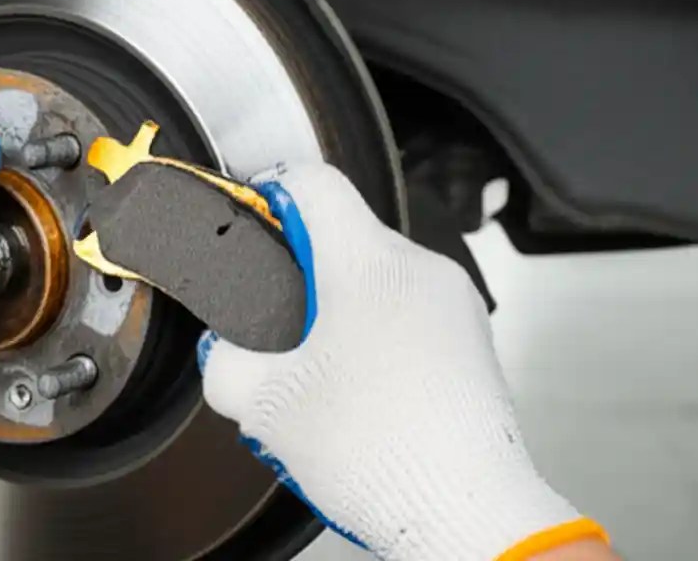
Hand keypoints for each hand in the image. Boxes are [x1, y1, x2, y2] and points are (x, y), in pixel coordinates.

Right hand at [198, 162, 609, 560]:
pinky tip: (356, 395)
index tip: (253, 213)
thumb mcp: (266, 407)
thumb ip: (226, 365)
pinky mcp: (473, 347)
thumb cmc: (382, 451)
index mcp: (370, 265)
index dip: (272, 190)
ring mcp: (456, 308)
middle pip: (348, 238)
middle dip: (302, 273)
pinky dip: (378, 341)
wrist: (465, 515)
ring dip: (342, 312)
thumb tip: (224, 356)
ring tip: (315, 374)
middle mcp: (422, 272)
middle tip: (272, 323)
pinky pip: (413, 319)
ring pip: (382, 281)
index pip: (315, 183)